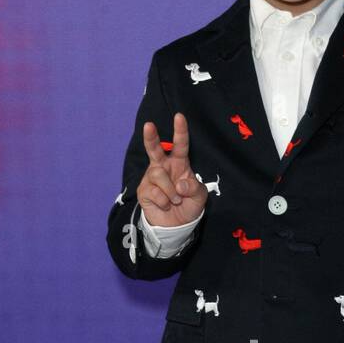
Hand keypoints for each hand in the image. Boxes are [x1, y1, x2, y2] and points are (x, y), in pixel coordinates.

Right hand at [137, 111, 207, 226]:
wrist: (176, 226)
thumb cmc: (188, 205)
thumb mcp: (199, 196)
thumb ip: (194, 187)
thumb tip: (179, 183)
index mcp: (179, 163)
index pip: (180, 145)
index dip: (180, 131)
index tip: (179, 117)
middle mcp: (163, 167)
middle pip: (155, 149)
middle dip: (151, 137)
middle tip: (149, 126)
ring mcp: (152, 178)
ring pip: (159, 175)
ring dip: (170, 191)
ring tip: (175, 200)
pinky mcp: (144, 190)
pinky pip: (155, 192)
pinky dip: (164, 202)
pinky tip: (165, 205)